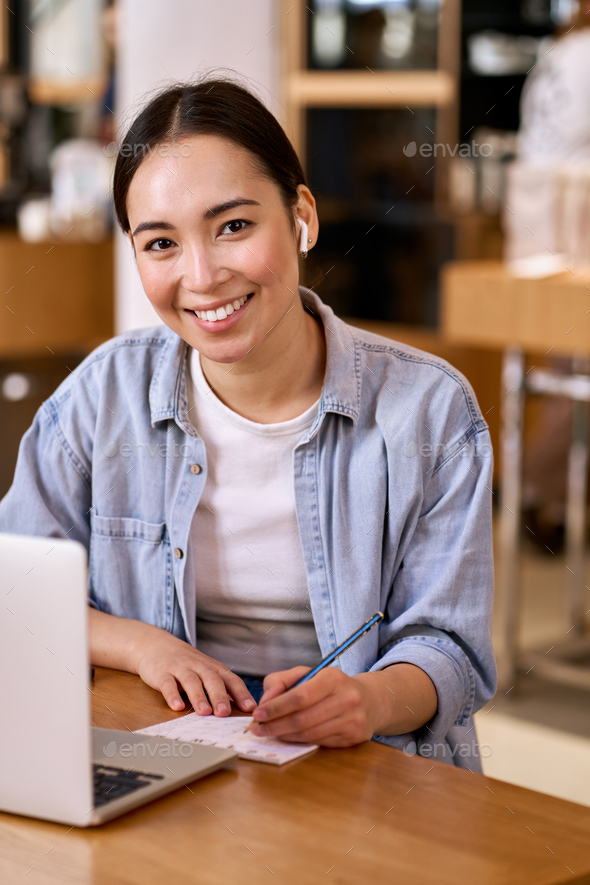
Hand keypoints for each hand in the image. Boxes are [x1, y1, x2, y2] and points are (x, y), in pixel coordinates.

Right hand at [134, 632, 255, 716]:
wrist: (157, 645)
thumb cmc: (187, 664)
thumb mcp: (206, 671)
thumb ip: (220, 688)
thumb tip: (240, 710)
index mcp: (213, 668)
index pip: (231, 680)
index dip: (241, 693)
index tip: (250, 708)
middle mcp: (199, 666)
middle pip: (212, 680)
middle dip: (220, 696)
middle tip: (224, 713)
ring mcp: (180, 668)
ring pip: (191, 681)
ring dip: (199, 697)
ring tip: (204, 712)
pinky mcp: (162, 673)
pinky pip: (168, 684)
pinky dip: (172, 695)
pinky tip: (177, 707)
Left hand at [248, 666, 377, 747]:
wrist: (369, 701)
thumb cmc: (330, 686)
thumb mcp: (307, 674)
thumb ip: (281, 682)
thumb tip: (264, 702)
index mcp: (333, 678)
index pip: (300, 696)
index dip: (276, 707)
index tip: (258, 714)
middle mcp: (346, 699)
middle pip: (303, 719)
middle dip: (275, 725)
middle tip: (257, 729)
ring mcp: (352, 721)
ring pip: (309, 734)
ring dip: (284, 736)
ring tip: (269, 732)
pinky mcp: (353, 738)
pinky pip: (318, 743)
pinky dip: (299, 741)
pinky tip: (288, 737)